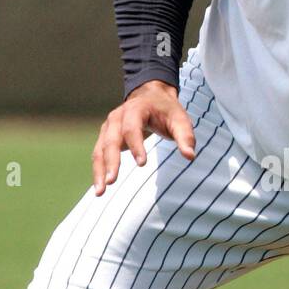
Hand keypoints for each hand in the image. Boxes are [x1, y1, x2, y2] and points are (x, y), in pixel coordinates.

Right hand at [92, 80, 195, 194]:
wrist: (151, 96)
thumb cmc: (167, 110)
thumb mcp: (180, 119)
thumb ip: (185, 137)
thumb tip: (190, 157)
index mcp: (136, 109)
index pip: (132, 128)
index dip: (136, 145)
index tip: (142, 164)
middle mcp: (117, 117)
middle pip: (111, 140)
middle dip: (111, 161)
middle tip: (112, 181)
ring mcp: (108, 127)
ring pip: (100, 149)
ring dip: (99, 171)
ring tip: (100, 192)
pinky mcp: (105, 137)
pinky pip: (98, 154)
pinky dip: (98, 171)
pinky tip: (100, 188)